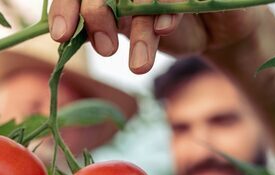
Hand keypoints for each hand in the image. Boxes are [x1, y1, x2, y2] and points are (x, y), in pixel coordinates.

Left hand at [49, 0, 266, 72]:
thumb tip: (64, 36)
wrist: (213, 29)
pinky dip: (166, 10)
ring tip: (138, 67)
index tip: (60, 35)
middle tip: (105, 50)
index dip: (65, 6)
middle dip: (97, 15)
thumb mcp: (127, 29)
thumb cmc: (159, 27)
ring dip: (139, 30)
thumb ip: (97, 28)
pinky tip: (163, 28)